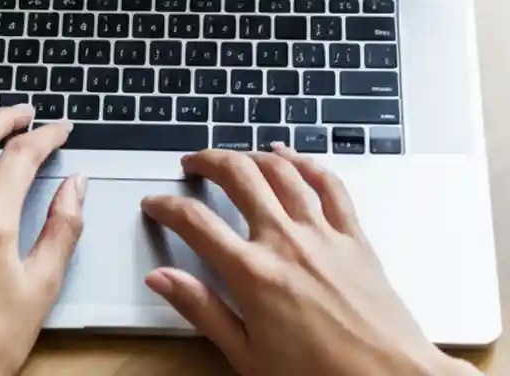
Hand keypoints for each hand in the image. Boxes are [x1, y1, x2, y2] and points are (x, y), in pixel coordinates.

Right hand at [141, 145, 479, 375]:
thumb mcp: (247, 354)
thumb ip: (202, 310)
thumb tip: (162, 280)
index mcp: (253, 274)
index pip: (195, 223)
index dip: (167, 207)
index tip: (155, 204)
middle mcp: (286, 242)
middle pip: (238, 177)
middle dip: (208, 161)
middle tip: (192, 163)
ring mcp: (322, 233)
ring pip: (281, 170)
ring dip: (251, 155)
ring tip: (234, 156)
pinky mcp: (353, 236)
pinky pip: (329, 184)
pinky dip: (306, 163)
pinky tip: (291, 157)